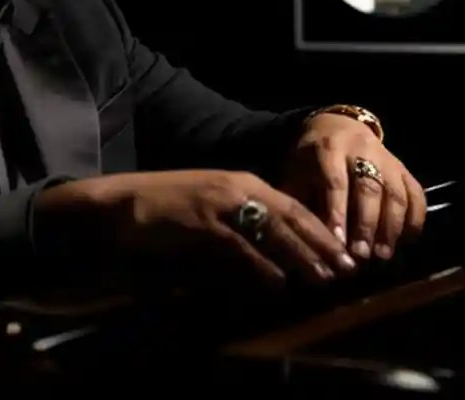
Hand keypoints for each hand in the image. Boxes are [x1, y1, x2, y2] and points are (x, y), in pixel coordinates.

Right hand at [34, 170, 357, 289]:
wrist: (117, 203)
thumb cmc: (161, 209)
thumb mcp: (206, 209)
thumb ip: (238, 225)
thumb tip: (269, 254)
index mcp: (240, 181)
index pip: (292, 205)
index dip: (319, 229)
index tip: (343, 252)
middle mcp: (236, 187)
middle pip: (291, 217)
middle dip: (321, 245)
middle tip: (347, 271)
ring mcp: (219, 203)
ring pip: (272, 231)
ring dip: (301, 257)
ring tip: (323, 280)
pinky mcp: (201, 223)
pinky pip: (240, 246)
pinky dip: (261, 266)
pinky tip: (278, 283)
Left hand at [280, 113, 425, 261]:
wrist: (338, 126)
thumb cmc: (311, 157)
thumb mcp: (296, 171)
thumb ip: (300, 200)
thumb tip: (303, 237)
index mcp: (329, 149)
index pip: (335, 182)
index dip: (337, 211)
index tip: (337, 241)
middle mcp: (362, 150)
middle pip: (369, 188)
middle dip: (366, 224)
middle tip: (362, 255)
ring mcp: (387, 158)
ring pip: (395, 192)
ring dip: (391, 226)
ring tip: (383, 254)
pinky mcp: (404, 168)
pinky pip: (415, 193)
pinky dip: (414, 218)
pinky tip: (406, 240)